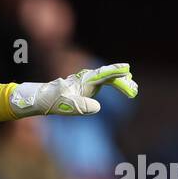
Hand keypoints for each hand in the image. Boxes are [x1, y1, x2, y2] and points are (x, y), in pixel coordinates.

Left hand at [9, 63, 137, 116]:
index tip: (126, 70)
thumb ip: (81, 106)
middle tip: (134, 89)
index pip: (101, 75)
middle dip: (122, 81)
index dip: (114, 72)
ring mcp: (89, 81)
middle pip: (108, 76)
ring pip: (109, 79)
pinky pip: (106, 83)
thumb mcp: (66, 105)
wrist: (44, 98)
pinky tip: (125, 88)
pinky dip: (116, 85)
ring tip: (134, 90)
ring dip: (121, 83)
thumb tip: (97, 108)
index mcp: (83, 81)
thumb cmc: (54, 101)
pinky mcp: (89, 87)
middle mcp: (87, 78)